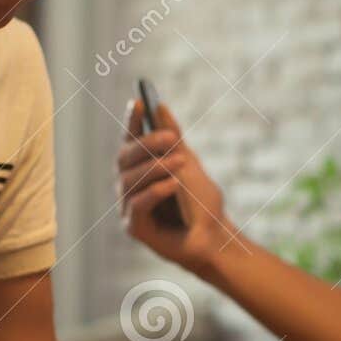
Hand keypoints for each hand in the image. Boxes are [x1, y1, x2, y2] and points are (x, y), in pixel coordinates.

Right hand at [117, 99, 231, 272]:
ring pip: (130, 180)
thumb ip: (172, 138)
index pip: (130, 141)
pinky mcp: (134, 228)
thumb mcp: (188, 163)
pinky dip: (156, 191)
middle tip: (169, 137)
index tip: (138, 103)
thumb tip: (159, 106)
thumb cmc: (200, 202)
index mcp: (140, 168)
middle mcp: (129, 186)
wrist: (215, 237)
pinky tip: (173, 184)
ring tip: (180, 162)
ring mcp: (128, 207)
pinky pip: (138, 204)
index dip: (132, 123)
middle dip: (146, 145)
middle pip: (125, 158)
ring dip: (156, 168)